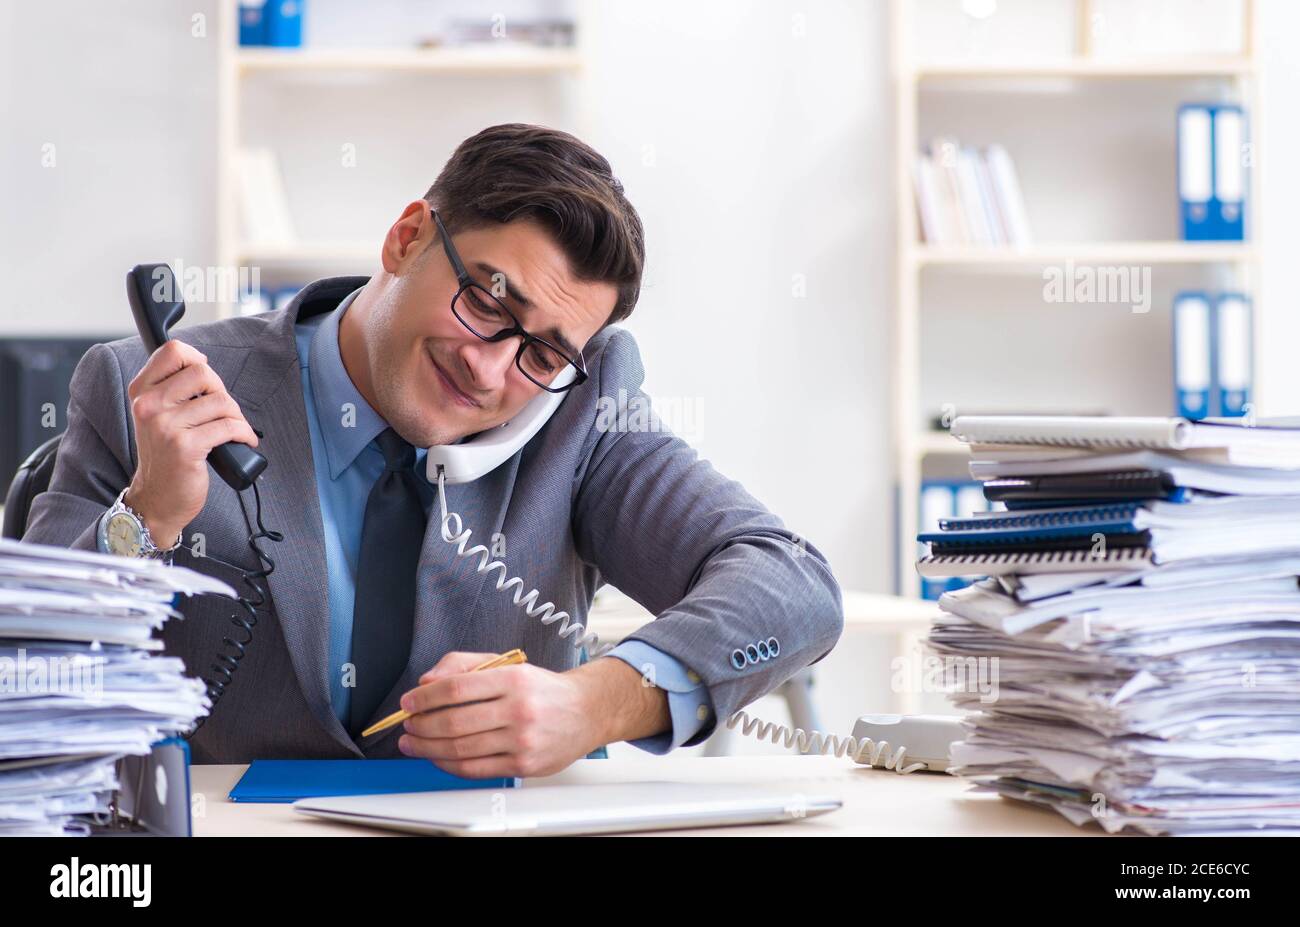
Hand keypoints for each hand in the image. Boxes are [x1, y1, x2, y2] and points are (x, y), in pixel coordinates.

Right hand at [124, 340, 258, 542]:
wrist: (157, 498)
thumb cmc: (165, 456)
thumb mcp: (157, 416)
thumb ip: (172, 389)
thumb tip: (203, 364)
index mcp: (141, 392)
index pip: (173, 351)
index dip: (197, 359)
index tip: (207, 380)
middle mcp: (149, 406)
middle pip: (203, 372)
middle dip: (221, 391)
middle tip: (222, 412)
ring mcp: (166, 426)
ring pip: (221, 401)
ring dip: (236, 416)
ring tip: (233, 430)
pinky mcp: (186, 447)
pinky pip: (229, 426)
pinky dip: (244, 433)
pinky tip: (243, 441)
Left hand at [397, 651, 608, 778]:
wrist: (586, 712)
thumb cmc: (543, 690)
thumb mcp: (509, 664)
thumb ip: (465, 665)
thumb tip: (428, 681)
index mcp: (513, 679)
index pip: (457, 688)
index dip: (425, 697)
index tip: (409, 702)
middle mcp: (519, 710)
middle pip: (454, 722)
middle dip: (421, 725)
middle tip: (407, 724)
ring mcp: (522, 740)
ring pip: (461, 748)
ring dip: (427, 747)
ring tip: (413, 743)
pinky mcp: (523, 764)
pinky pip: (474, 769)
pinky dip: (448, 764)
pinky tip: (437, 757)